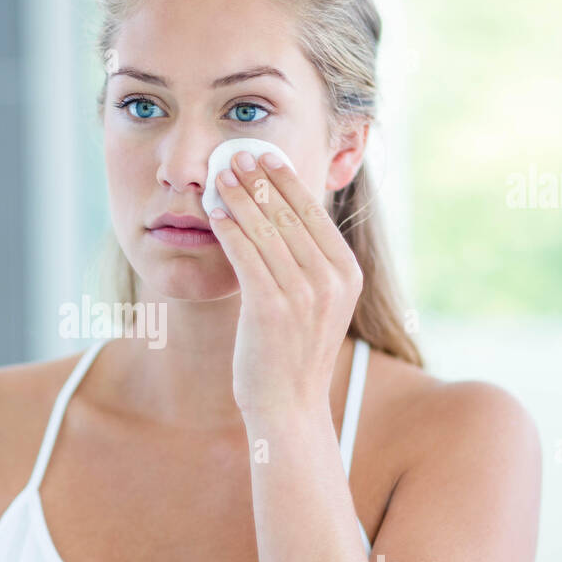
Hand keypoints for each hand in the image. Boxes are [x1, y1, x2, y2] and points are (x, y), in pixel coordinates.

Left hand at [207, 150, 361, 419]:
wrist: (289, 407)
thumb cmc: (293, 354)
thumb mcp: (315, 303)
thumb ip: (308, 262)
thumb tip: (282, 216)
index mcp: (347, 274)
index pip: (314, 214)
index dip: (286, 181)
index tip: (265, 157)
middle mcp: (331, 280)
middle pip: (289, 215)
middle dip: (260, 180)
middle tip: (236, 154)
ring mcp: (304, 294)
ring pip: (265, 230)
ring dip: (240, 197)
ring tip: (220, 176)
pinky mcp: (271, 307)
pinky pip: (246, 256)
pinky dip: (229, 229)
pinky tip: (214, 213)